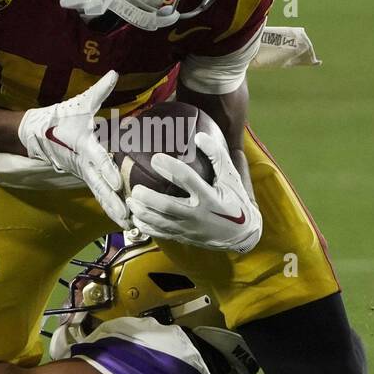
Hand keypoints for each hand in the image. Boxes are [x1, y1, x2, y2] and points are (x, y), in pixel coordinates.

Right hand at [17, 71, 130, 227]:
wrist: (36, 133)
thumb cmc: (61, 117)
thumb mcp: (81, 103)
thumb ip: (100, 90)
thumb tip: (114, 73)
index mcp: (84, 145)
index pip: (97, 159)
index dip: (107, 170)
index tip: (118, 183)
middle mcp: (84, 163)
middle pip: (100, 186)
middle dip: (113, 202)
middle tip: (128, 216)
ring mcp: (84, 173)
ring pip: (100, 194)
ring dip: (114, 210)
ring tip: (129, 226)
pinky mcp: (86, 177)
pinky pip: (99, 194)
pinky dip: (111, 207)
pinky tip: (124, 221)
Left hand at [126, 131, 262, 252]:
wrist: (242, 235)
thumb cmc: (235, 201)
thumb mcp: (231, 178)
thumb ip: (217, 156)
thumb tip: (198, 136)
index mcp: (211, 197)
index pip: (188, 180)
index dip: (171, 168)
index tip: (155, 158)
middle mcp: (199, 215)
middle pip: (168, 207)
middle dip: (149, 198)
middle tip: (136, 188)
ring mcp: (190, 229)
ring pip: (161, 222)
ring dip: (143, 212)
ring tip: (131, 201)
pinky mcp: (185, 237)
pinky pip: (162, 234)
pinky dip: (147, 227)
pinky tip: (136, 218)